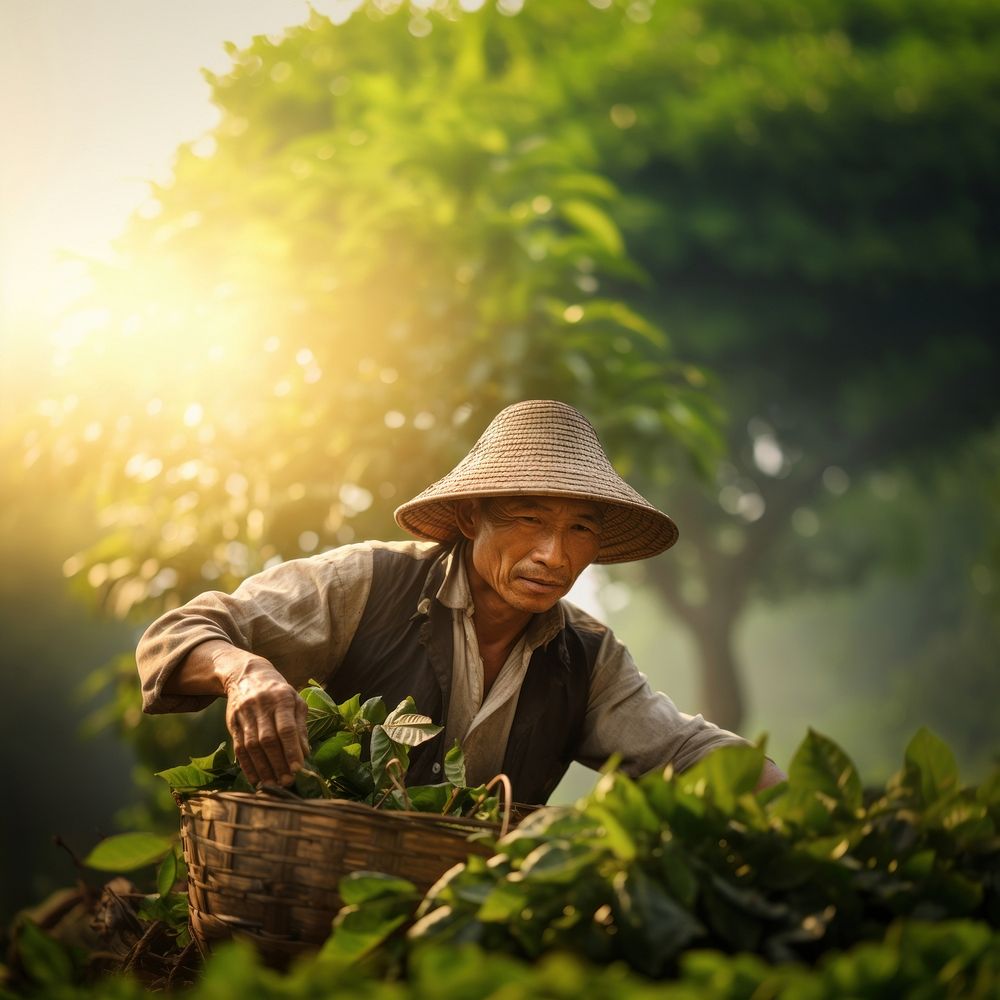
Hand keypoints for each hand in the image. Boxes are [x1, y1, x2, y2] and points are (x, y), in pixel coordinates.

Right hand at [223, 657, 308, 786]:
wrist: (247, 675)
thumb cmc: (279, 692)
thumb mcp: (295, 701)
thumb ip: (300, 726)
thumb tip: (305, 753)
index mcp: (282, 699)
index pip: (286, 728)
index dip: (291, 750)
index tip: (298, 769)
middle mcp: (262, 706)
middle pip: (268, 740)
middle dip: (278, 763)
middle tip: (287, 782)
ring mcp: (245, 715)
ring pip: (252, 746)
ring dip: (262, 768)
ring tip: (273, 785)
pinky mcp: (232, 723)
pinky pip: (238, 748)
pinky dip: (247, 766)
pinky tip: (255, 779)